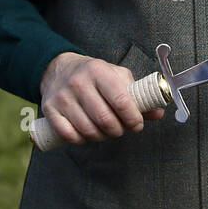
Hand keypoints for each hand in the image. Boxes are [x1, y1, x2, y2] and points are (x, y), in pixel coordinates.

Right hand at [38, 51, 164, 144]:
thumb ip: (137, 95)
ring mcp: (63, 97)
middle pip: (105, 119)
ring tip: (106, 131)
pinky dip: (82, 140)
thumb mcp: (117, 77)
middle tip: (121, 129)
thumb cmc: (94, 75)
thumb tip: (157, 113)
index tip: (137, 124)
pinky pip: (69, 135)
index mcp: (99, 71)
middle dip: (118, 130)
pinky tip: (88, 134)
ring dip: (102, 137)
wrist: (59, 69)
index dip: (133, 118)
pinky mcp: (50, 109)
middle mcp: (79, 83)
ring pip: (88, 130)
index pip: (121, 101)